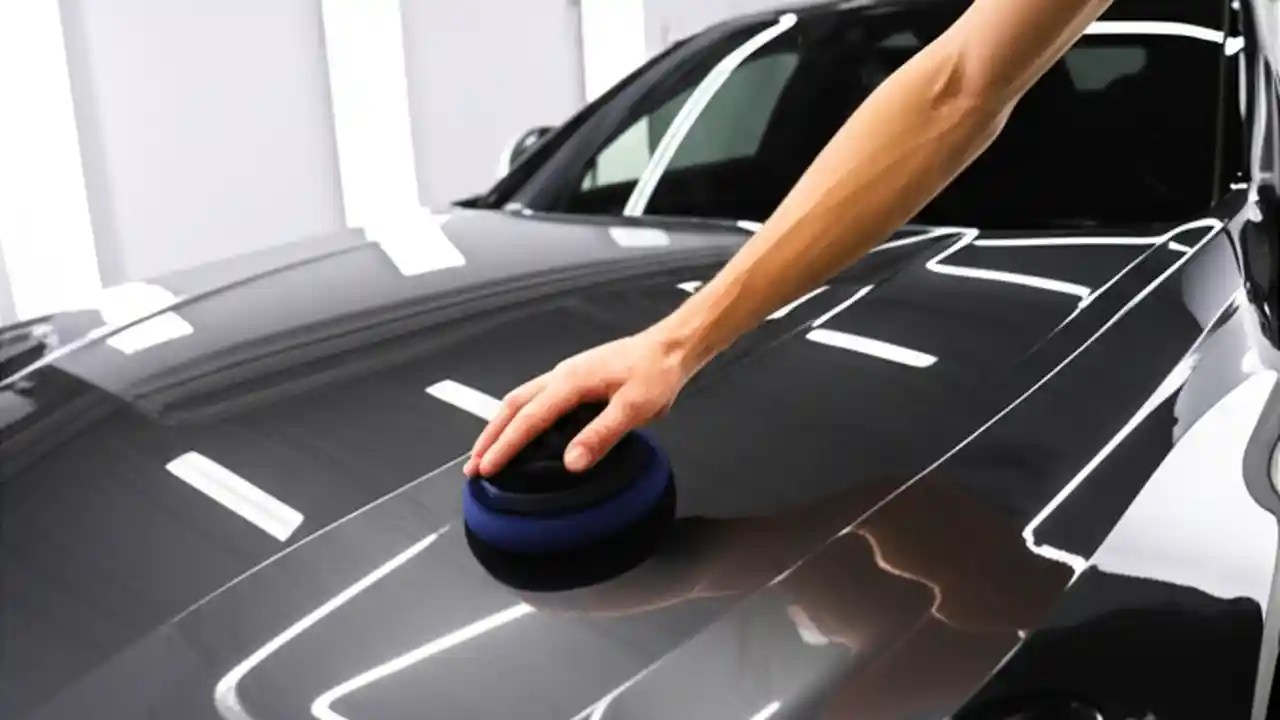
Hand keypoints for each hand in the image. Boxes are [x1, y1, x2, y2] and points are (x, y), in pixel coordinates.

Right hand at [465, 328, 693, 476]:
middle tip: (473, 465)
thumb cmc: (657, 372)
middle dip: (489, 437)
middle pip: (512, 406)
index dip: (505, 446)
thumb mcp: (634, 408)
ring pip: (520, 400)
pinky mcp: (575, 378)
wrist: (671, 348)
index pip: (528, 419)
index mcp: (571, 382)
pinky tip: (521, 430)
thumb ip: (602, 435)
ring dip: (500, 426)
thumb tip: (572, 462)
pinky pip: (535, 397)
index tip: (487, 468)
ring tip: (487, 452)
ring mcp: (566, 374)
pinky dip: (518, 416)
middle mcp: (562, 375)